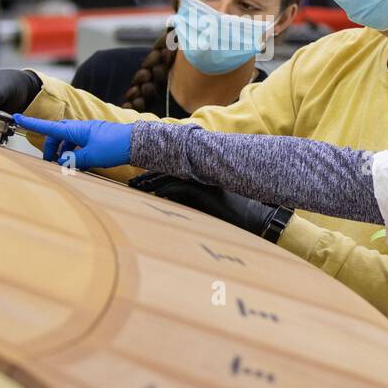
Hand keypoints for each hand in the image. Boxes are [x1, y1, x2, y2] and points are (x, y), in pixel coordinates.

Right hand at [11, 114, 132, 169]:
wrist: (138, 143)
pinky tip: (80, 163)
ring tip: (66, 166)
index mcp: (76, 129)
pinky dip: (75, 152)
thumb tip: (61, 161)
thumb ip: (74, 159)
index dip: (33, 123)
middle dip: (51, 147)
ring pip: (70, 140)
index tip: (18, 117)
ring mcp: (90, 133)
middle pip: (58, 134)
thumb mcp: (91, 156)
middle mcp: (81, 128)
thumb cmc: (115, 147)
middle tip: (50, 162)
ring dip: (64, 151)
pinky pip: (80, 144)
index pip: (49, 126)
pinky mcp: (98, 139)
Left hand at [129, 171, 278, 239]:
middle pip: (167, 170)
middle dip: (148, 176)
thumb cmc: (234, 213)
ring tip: (135, 187)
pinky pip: (178, 188)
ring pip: (170, 177)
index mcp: (201, 175)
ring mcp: (202, 182)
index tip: (140, 180)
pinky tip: (153, 194)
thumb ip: (192, 198)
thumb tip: (170, 199)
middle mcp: (200, 175)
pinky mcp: (203, 191)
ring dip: (151, 182)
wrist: (254, 218)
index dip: (155, 173)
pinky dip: (164, 190)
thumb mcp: (209, 204)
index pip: (172, 170)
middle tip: (132, 183)